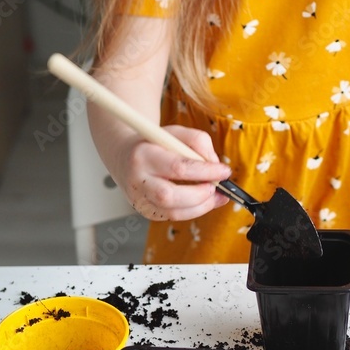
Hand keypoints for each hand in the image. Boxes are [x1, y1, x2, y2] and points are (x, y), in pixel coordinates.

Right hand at [114, 125, 230, 221]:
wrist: (124, 157)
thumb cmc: (154, 144)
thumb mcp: (174, 132)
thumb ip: (198, 142)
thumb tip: (215, 164)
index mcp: (143, 155)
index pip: (178, 167)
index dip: (206, 171)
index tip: (224, 170)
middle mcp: (138, 180)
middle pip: (171, 196)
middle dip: (200, 194)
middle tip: (216, 187)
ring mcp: (140, 199)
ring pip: (173, 212)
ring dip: (201, 206)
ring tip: (215, 196)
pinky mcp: (146, 211)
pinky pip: (173, 217)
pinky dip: (193, 211)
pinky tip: (203, 201)